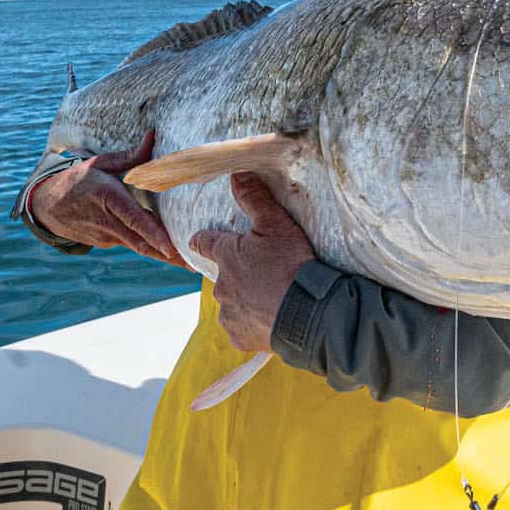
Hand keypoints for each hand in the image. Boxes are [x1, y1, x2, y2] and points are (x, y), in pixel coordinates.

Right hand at [28, 132, 188, 267]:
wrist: (47, 206)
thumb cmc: (78, 180)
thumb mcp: (100, 163)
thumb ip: (130, 155)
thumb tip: (153, 136)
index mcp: (108, 198)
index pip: (134, 219)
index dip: (152, 234)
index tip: (169, 248)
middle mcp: (107, 221)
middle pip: (141, 242)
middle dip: (167, 255)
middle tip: (192, 265)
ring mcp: (106, 236)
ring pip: (139, 247)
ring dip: (163, 255)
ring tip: (189, 264)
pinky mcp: (107, 243)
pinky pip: (131, 243)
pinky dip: (149, 247)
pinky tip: (169, 252)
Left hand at [189, 173, 315, 351]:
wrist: (307, 313)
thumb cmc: (291, 265)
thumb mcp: (277, 224)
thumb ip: (255, 198)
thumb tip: (236, 173)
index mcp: (226, 255)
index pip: (203, 242)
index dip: (203, 240)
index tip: (201, 240)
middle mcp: (220, 286)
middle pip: (222, 277)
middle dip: (237, 275)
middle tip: (263, 274)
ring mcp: (229, 314)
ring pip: (231, 304)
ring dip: (245, 300)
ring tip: (271, 298)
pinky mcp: (239, 337)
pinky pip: (241, 328)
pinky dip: (253, 324)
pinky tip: (272, 318)